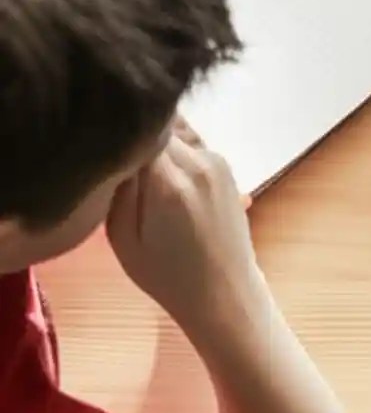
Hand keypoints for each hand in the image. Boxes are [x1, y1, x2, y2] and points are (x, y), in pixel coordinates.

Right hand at [107, 118, 263, 328]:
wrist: (223, 289)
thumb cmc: (165, 273)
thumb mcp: (122, 236)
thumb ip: (119, 185)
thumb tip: (116, 145)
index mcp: (168, 181)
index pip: (137, 128)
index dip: (117, 131)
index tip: (103, 143)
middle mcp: (197, 162)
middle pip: (158, 124)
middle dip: (135, 133)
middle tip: (118, 158)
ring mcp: (216, 160)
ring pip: (177, 128)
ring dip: (156, 138)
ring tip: (141, 169)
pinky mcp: (226, 165)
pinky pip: (192, 142)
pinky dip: (175, 148)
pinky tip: (165, 174)